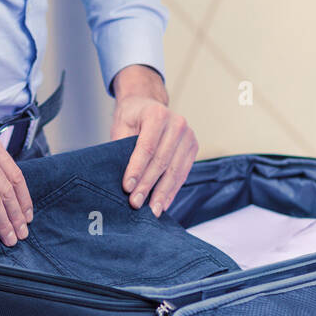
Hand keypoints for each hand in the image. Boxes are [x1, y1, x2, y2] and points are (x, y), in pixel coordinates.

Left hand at [108, 65, 198, 215]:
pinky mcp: (193, 147)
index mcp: (157, 114)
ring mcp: (188, 136)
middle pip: (161, 161)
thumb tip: (123, 180)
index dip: (137, 169)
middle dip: (147, 185)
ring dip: (162, 193)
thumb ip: (122, 148)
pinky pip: (183, 173)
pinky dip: (172, 190)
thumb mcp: (122, 125)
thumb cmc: (132, 117)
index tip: (127, 187)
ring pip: (174, 170)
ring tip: (151, 210)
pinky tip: (163, 203)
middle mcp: (177, 123)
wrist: (148, 105)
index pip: (146, 147)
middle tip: (135, 204)